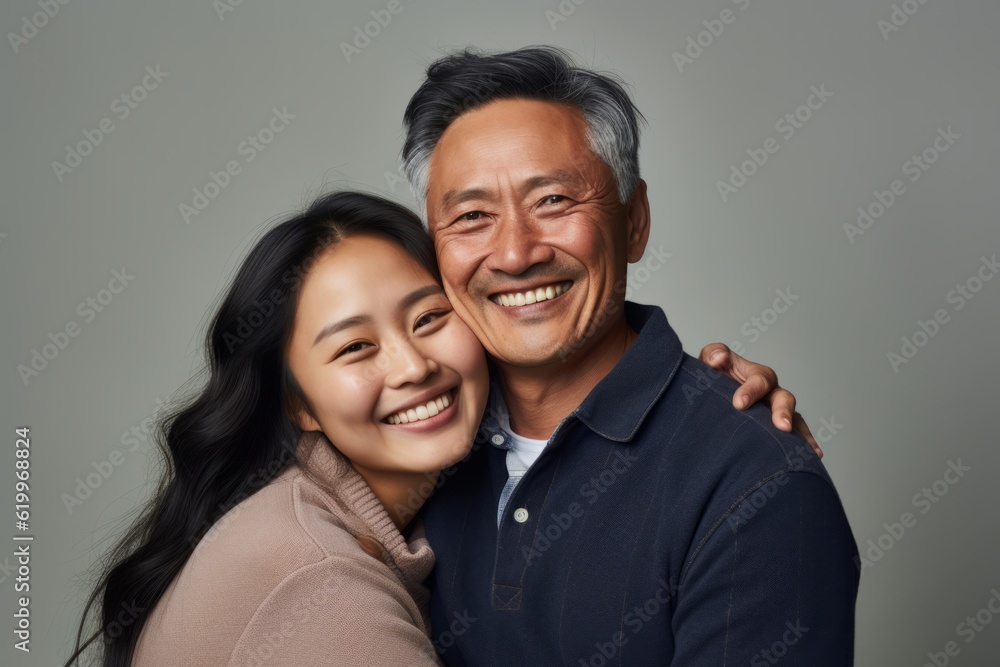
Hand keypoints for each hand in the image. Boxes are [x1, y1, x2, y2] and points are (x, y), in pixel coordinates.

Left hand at [698, 343, 821, 458]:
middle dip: (783, 411)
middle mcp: (771, 394)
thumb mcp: (709, 364)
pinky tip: (812, 456)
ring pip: (794, 419)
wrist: (709, 402)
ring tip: (806, 448)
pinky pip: (795, 437)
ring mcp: (776, 413)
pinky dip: (804, 445)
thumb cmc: (713, 379)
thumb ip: (713, 355)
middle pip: (784, 398)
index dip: (751, 390)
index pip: (760, 379)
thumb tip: (718, 358)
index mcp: (756, 376)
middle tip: (781, 425)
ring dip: (800, 432)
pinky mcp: (776, 431)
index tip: (738, 404)